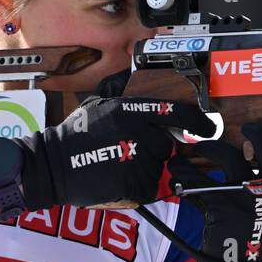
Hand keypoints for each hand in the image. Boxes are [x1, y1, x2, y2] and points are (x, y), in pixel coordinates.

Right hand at [15, 95, 216, 208]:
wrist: (53, 167)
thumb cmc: (75, 135)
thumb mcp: (97, 103)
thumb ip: (120, 90)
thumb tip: (135, 74)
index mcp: (132, 112)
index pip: (178, 114)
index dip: (198, 122)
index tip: (208, 128)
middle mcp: (140, 135)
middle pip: (168, 145)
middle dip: (155, 150)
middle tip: (128, 152)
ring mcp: (139, 162)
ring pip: (159, 167)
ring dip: (146, 168)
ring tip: (118, 165)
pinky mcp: (136, 186)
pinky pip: (151, 187)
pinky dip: (140, 186)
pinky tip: (119, 179)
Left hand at [166, 122, 261, 261]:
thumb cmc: (247, 229)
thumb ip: (261, 181)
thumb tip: (244, 151)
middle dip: (257, 132)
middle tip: (245, 128)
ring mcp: (245, 197)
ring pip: (230, 158)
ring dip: (210, 148)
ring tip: (200, 147)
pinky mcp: (221, 206)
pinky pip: (198, 180)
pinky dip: (183, 171)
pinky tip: (177, 169)